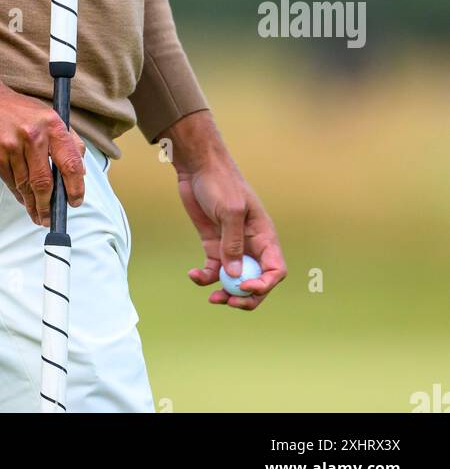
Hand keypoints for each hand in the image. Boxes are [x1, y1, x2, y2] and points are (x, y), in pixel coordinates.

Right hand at [0, 81, 85, 227]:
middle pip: (45, 182)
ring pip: (26, 186)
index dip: (75, 188)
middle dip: (49, 205)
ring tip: (37, 213)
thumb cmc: (13, 108)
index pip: (70, 163)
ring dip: (33, 204)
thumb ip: (67, 139)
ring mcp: (11, 148)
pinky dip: (18, 194)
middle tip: (52, 217)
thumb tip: (80, 169)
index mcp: (51, 124)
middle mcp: (33, 136)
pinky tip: (22, 198)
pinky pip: (10, 183)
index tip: (75, 201)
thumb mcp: (46, 115)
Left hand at [175, 155, 285, 310]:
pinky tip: (193, 274)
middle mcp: (251, 245)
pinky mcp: (213, 245)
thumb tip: (235, 275)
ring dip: (225, 293)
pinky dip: (205, 278)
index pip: (275, 269)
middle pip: (256, 281)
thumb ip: (233, 242)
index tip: (246, 287)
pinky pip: (213, 270)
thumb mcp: (230, 209)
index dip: (265, 284)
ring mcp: (231, 247)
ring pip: (234, 281)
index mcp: (264, 236)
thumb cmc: (220, 182)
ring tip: (211, 297)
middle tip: (229, 302)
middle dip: (245, 297)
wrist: (198, 167)